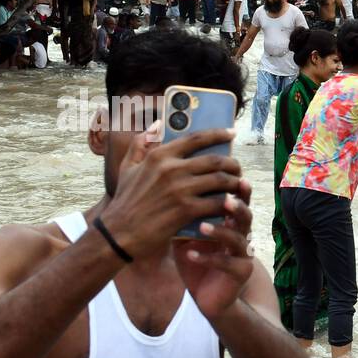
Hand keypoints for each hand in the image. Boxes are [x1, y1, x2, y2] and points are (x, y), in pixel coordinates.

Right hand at [100, 122, 243, 259]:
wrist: (119, 233)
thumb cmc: (125, 201)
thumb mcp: (127, 168)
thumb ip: (140, 143)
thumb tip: (156, 124)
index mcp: (159, 155)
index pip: (196, 138)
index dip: (218, 133)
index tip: (232, 132)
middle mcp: (171, 169)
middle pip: (215, 160)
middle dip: (232, 164)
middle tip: (238, 169)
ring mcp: (180, 189)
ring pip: (221, 180)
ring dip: (235, 184)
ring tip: (238, 187)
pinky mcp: (186, 210)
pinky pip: (218, 203)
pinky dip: (229, 204)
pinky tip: (232, 206)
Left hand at [173, 187, 254, 320]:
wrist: (208, 296)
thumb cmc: (197, 260)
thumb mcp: (187, 234)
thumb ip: (182, 213)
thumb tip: (162, 187)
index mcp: (230, 223)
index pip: (236, 200)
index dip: (234, 188)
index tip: (224, 175)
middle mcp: (242, 236)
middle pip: (246, 215)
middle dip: (237, 205)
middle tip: (224, 198)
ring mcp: (244, 255)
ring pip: (239, 238)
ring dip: (221, 231)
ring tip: (203, 226)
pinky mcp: (240, 274)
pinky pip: (227, 264)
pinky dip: (208, 258)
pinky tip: (191, 255)